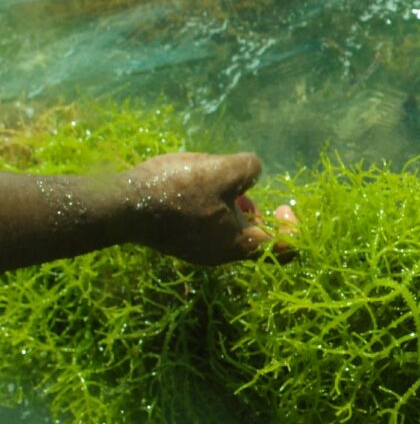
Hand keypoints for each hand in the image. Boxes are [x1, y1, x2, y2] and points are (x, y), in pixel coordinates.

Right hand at [124, 152, 296, 265]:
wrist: (121, 205)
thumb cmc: (177, 189)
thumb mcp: (222, 170)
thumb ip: (249, 169)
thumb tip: (253, 171)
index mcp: (240, 244)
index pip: (285, 249)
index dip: (293, 228)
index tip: (284, 205)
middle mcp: (222, 255)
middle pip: (257, 239)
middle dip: (259, 213)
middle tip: (246, 191)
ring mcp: (199, 251)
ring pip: (231, 234)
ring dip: (235, 210)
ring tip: (221, 184)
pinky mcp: (180, 243)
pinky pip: (209, 230)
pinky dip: (213, 212)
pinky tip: (198, 188)